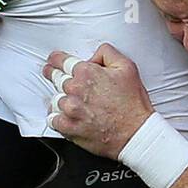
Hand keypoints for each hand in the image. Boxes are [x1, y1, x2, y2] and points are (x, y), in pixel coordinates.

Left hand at [42, 43, 152, 158]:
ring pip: (55, 99)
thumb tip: (94, 55)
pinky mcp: (68, 127)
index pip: (61, 61)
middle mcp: (75, 89)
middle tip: (52, 75)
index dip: (55, 60)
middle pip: (55, 78)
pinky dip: (56, 117)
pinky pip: (52, 119)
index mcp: (87, 73)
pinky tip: (65, 116)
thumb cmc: (132, 105)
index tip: (53, 61)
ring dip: (60, 99)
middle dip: (53, 75)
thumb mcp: (127, 67)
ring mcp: (70, 109)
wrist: (135, 133)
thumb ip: (107, 54)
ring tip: (70, 101)